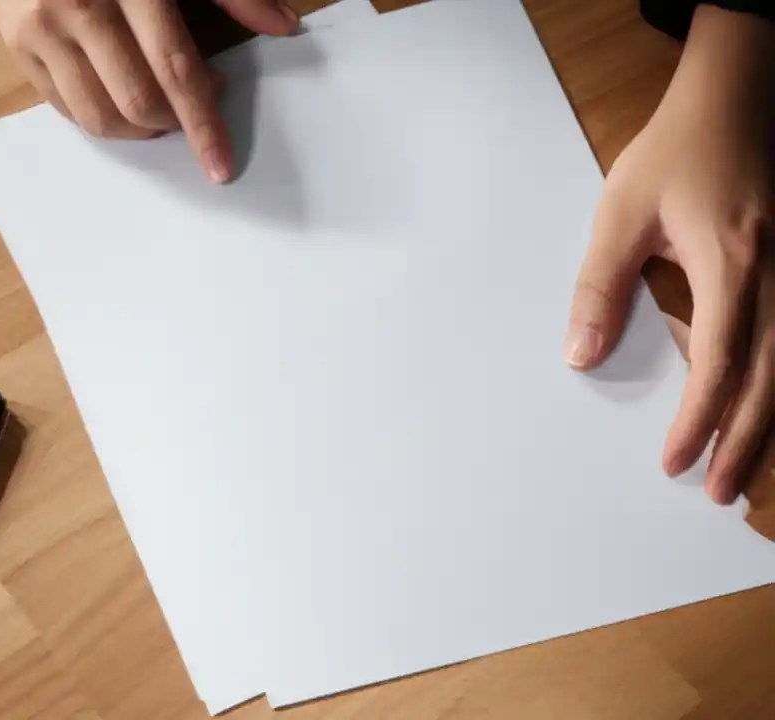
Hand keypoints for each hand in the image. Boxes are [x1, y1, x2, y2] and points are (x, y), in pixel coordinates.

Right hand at [0, 0, 298, 182]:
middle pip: (136, 101)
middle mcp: (82, 5)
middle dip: (172, 123)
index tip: (220, 164)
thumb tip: (283, 27)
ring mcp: (43, 27)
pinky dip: (99, 115)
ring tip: (157, 108)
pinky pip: (64, 107)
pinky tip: (118, 95)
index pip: (175, 69)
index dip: (202, 122)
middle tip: (190, 108)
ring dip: (135, 131)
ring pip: (96, 116)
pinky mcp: (17, 42)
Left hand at [566, 6, 774, 504]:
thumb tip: (580, 355)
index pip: (720, 363)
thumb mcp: (621, 213)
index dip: (699, 420)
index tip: (674, 461)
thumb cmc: (678, 150)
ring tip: (743, 470)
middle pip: (768, 380)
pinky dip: (772, 382)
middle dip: (744, 441)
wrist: (738, 95)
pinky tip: (757, 407)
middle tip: (722, 492)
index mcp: (733, 266)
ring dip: (766, 422)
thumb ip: (599, 287)